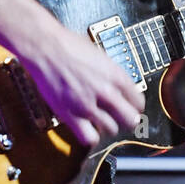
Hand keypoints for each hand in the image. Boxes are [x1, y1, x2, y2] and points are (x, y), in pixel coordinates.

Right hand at [20, 26, 145, 146]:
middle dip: (127, 121)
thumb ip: (112, 76)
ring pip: (111, 130)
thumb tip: (121, 90)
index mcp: (116, 75)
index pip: (138, 102)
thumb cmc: (69, 45)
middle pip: (130, 120)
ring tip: (101, 121)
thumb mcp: (100, 57)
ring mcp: (88, 105)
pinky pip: (89, 137)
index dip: (135, 107)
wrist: (46, 47)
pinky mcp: (70, 115)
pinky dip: (90, 136)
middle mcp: (105, 92)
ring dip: (108, 127)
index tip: (130, 108)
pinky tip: (87, 128)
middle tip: (121, 119)